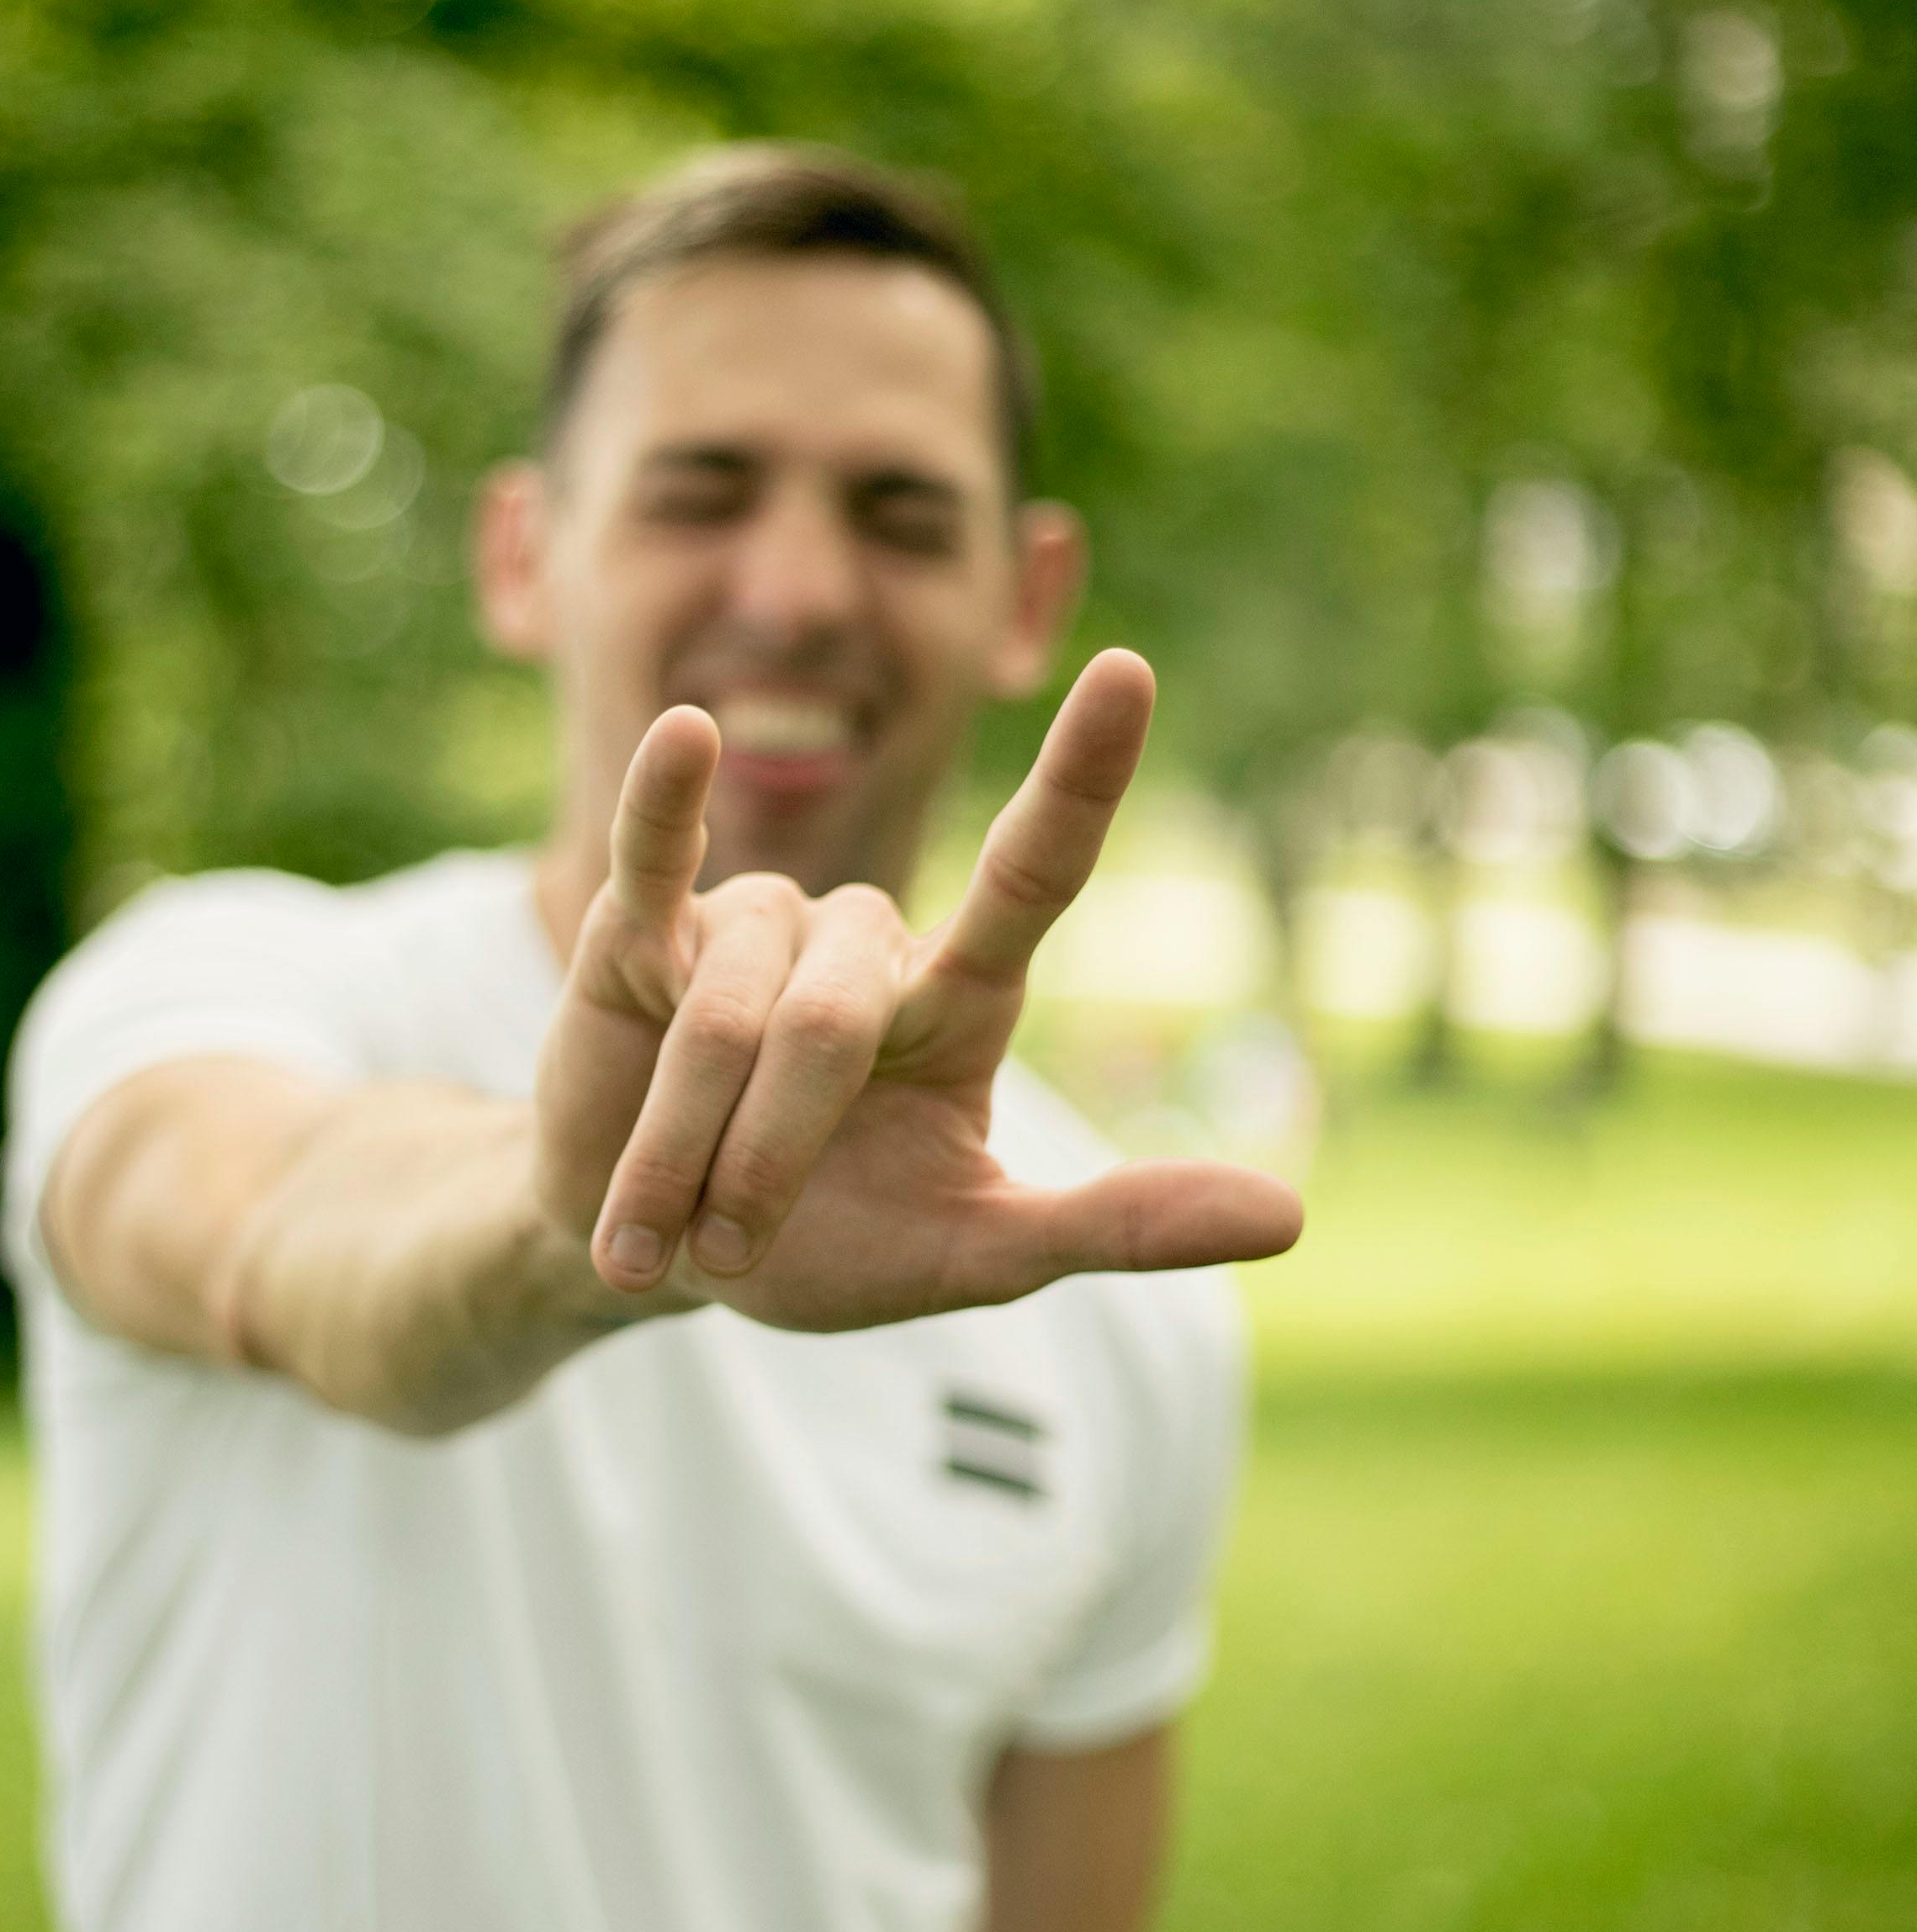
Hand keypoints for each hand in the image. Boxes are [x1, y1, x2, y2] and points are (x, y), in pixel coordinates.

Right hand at [532, 651, 1302, 1332]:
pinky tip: (687, 733)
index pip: (1035, 870)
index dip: (1081, 776)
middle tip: (732, 1248)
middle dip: (772, 1153)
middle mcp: (869, 941)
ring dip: (685, 1140)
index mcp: (962, 999)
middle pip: (831, 1019)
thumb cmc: (828, 1245)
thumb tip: (1287, 1219)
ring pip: (729, 1008)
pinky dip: (669, 798)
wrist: (657, 1259)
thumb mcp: (979, 1251)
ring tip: (658, 1222)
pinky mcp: (644, 929)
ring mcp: (757, 924)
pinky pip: (657, 851)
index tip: (1130, 672)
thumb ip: (1115, 1225)